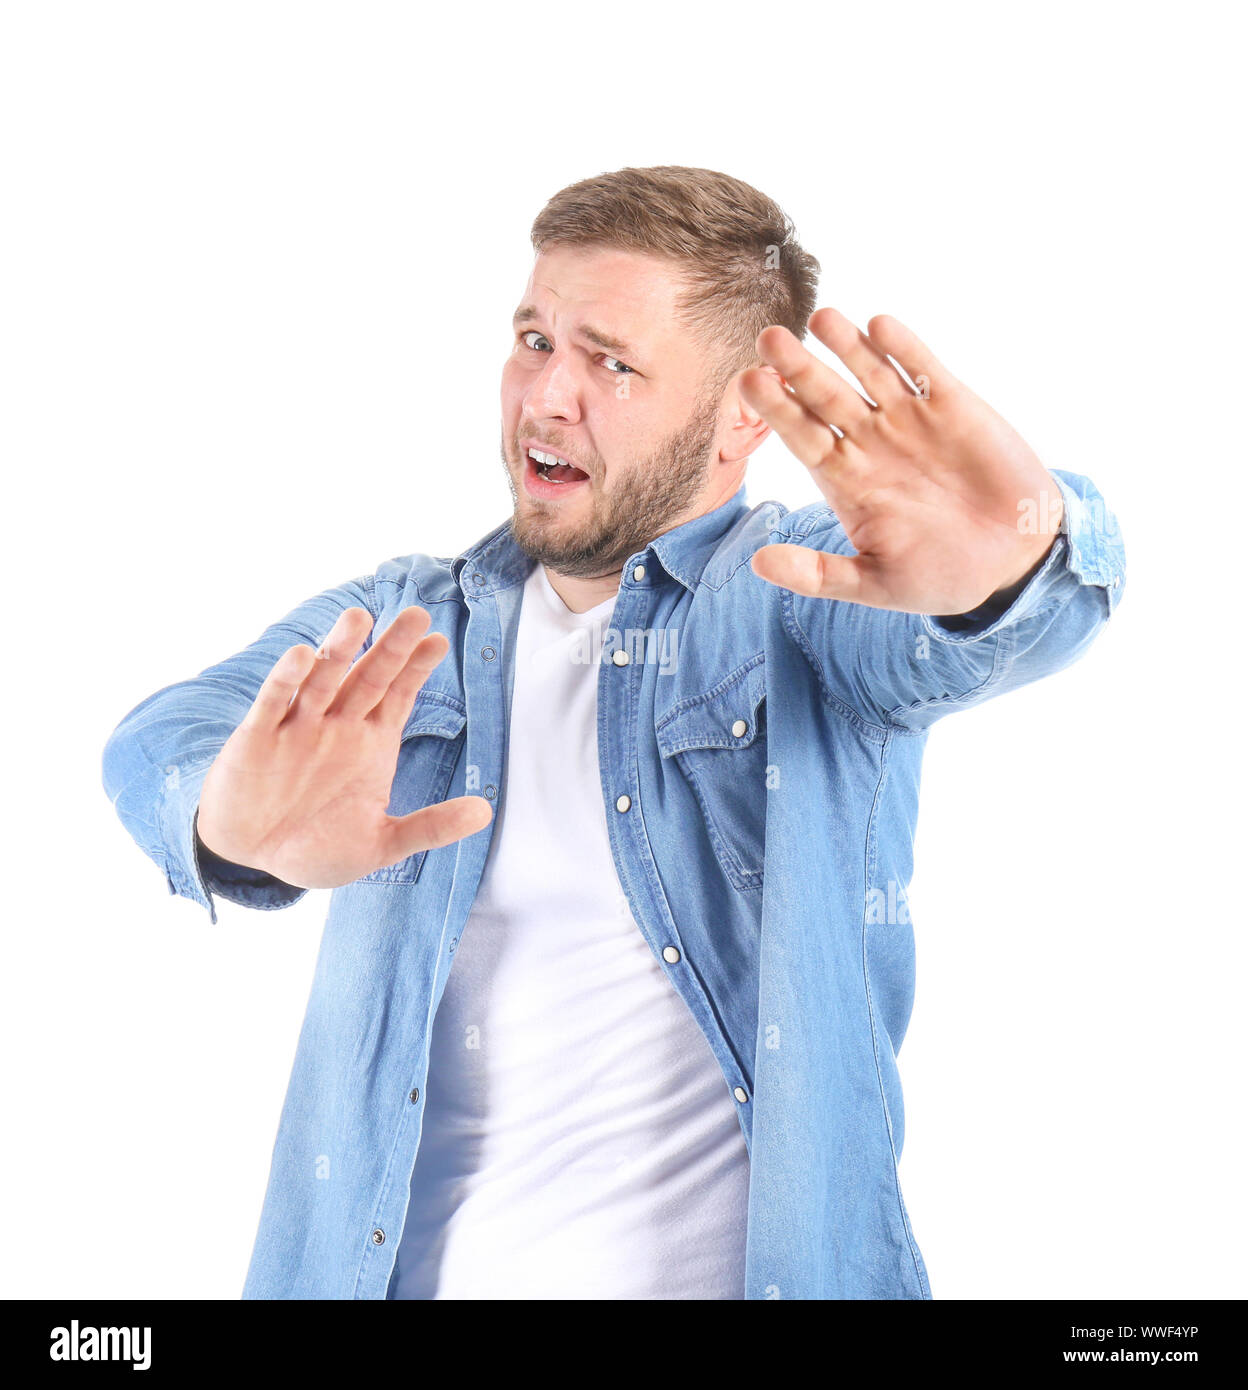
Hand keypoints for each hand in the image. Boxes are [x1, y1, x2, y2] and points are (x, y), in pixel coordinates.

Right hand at [196, 606, 491, 888]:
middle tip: (417, 615)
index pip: (398, 696)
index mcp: (369, 744)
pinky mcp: (256, 739)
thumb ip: (430, 827)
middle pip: (369, 678)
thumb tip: (485, 812)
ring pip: (322, 680)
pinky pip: (272, 704)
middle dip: (391, 648)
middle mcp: (337, 726)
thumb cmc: (316, 846)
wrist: (252, 858)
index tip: (439, 641)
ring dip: (339, 649)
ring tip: (358, 616)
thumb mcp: (381, 844)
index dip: (417, 669)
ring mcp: (297, 728)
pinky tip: (300, 656)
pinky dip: (285, 681)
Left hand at [738, 309, 1063, 614]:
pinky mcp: (953, 405)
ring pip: (869, 372)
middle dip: (798, 367)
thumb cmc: (941, 576)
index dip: (777, 409)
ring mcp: (909, 419)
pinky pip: (921, 369)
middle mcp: (869, 442)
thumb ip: (819, 574)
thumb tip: (758, 564)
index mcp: (845, 479)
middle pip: (824, 396)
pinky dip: (902, 348)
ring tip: (820, 319)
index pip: (800, 435)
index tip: (750, 382)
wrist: (1014, 561)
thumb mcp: (875, 584)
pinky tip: (878, 326)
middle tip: (769, 339)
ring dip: (846, 344)